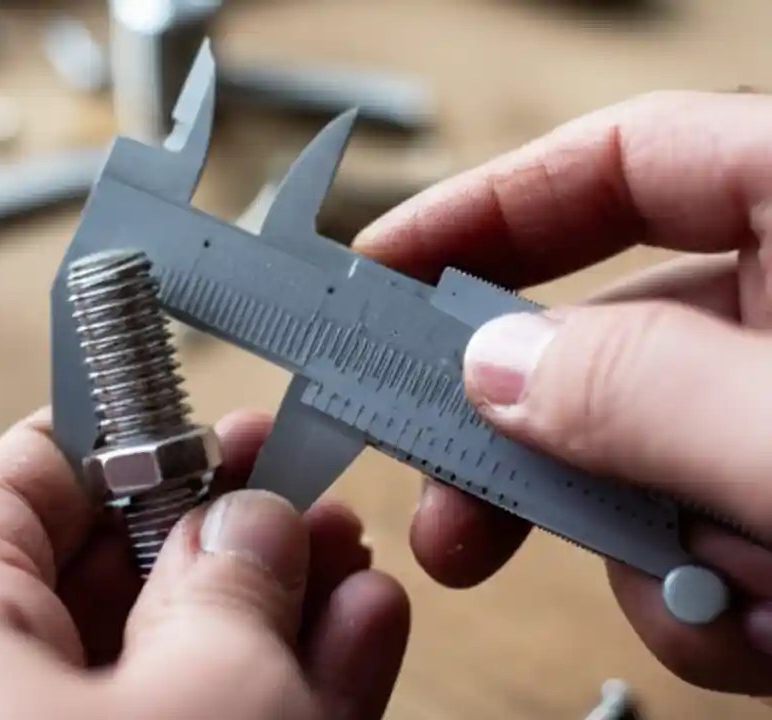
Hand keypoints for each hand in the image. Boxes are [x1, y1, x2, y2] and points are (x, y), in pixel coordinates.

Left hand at [0, 409, 408, 719]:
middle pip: (103, 576)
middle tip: (292, 479)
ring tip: (345, 548)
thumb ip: (226, 589)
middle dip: (216, 522)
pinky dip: (284, 683)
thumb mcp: (201, 692)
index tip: (179, 401)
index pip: (10, 496)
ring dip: (271, 602)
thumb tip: (251, 524)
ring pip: (169, 660)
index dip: (105, 435)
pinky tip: (358, 628)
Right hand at [355, 90, 771, 695]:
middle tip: (450, 513)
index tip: (378, 278)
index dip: (488, 211)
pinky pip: (709, 542)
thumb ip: (640, 390)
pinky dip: (710, 603)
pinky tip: (769, 636)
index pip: (623, 160)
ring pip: (644, 464)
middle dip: (529, 445)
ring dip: (634, 550)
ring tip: (700, 601)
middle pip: (605, 340)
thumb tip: (493, 372)